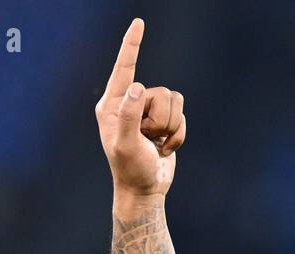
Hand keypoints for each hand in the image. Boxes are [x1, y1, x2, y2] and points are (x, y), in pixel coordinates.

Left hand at [94, 19, 186, 197]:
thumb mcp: (125, 144)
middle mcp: (129, 104)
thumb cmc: (130, 169)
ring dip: (171, 127)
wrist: (145, 190)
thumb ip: (128, 116)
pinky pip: (182, 113)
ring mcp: (147, 111)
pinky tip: (164, 148)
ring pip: (174, 100)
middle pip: (159, 92)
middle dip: (160, 119)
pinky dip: (178, 134)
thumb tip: (136, 88)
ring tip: (155, 144)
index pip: (124, 70)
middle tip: (147, 140)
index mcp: (112, 106)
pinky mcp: (163, 119)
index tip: (138, 23)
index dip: (132, 45)